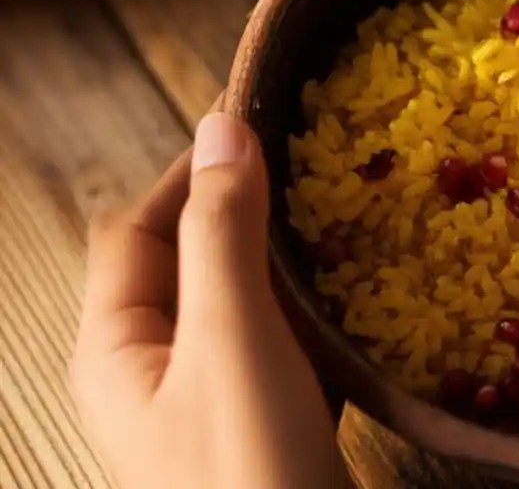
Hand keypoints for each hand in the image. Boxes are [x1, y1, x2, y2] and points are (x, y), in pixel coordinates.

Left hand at [70, 114, 347, 488]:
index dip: (191, 169)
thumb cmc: (250, 470)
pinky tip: (348, 296)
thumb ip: (223, 235)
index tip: (258, 119)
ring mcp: (201, 403)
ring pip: (232, 302)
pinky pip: (269, 344)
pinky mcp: (253, 425)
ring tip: (337, 215)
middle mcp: (147, 372)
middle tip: (309, 164)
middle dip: (239, 209)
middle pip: (182, 261)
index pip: (138, 228)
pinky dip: (303, 310)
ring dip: (276, 257)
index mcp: (114, 349)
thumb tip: (220, 124)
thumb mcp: (233, 344)